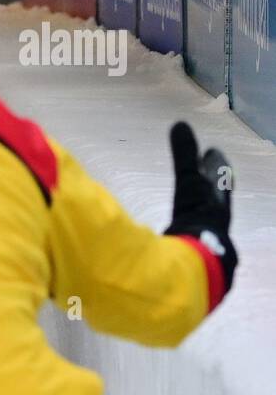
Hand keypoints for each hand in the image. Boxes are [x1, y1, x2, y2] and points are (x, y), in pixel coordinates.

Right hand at [165, 121, 236, 290]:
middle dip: (212, 190)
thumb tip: (180, 123)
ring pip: (204, 229)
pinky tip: (175, 249)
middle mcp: (216, 228)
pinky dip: (184, 244)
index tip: (214, 153)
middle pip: (216, 203)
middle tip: (207, 176)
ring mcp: (204, 250)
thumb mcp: (190, 186)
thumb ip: (185, 157)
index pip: (219, 182)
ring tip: (189, 214)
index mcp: (216, 207)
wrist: (199, 272)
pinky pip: (189, 251)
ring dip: (197, 219)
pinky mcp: (191, 270)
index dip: (216, 167)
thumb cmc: (198, 225)